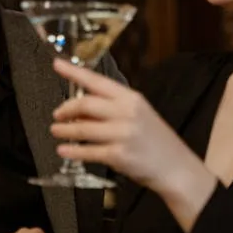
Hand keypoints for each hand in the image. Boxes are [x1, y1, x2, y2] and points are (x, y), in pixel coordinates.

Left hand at [51, 58, 202, 193]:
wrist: (176, 167)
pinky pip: (88, 151)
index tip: (57, 64)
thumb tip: (80, 110)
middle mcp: (127, 113)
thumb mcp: (139, 115)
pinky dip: (72, 151)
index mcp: (131, 98)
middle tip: (57, 115)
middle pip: (86, 104)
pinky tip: (64, 150)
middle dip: (66, 109)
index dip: (74, 72)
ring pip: (83, 129)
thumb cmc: (155, 140)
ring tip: (56, 131)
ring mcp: (123, 134)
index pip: (97, 81)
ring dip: (65, 130)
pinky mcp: (119, 155)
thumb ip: (112, 109)